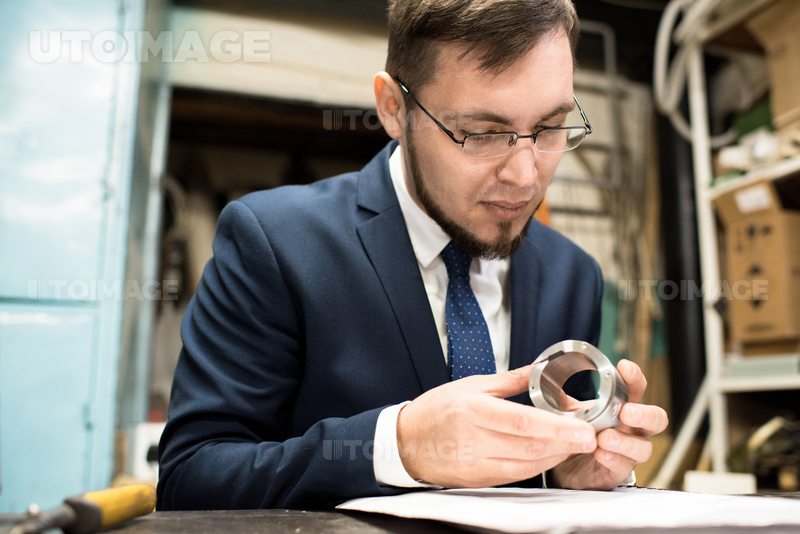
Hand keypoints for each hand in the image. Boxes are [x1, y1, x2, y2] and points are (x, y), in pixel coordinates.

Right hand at [396, 365, 597, 487]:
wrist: (406, 442)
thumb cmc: (437, 409)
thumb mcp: (471, 385)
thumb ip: (511, 380)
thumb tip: (544, 369)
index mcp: (472, 410)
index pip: (523, 422)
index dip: (557, 427)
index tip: (583, 428)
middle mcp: (473, 439)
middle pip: (530, 447)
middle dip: (566, 444)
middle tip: (590, 437)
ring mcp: (475, 463)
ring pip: (527, 465)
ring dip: (556, 456)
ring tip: (575, 445)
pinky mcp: (478, 479)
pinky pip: (516, 475)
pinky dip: (538, 466)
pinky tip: (551, 456)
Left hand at [548, 359, 668, 489]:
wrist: (564, 467)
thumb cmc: (574, 432)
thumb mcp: (571, 411)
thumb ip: (568, 395)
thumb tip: (548, 372)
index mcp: (622, 407)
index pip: (637, 389)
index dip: (635, 377)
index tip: (624, 367)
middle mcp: (630, 428)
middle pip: (656, 419)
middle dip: (644, 414)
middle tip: (626, 411)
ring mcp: (627, 451)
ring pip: (643, 447)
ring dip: (626, 441)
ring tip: (606, 438)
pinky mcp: (617, 471)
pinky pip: (623, 466)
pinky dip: (612, 458)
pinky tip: (600, 453)